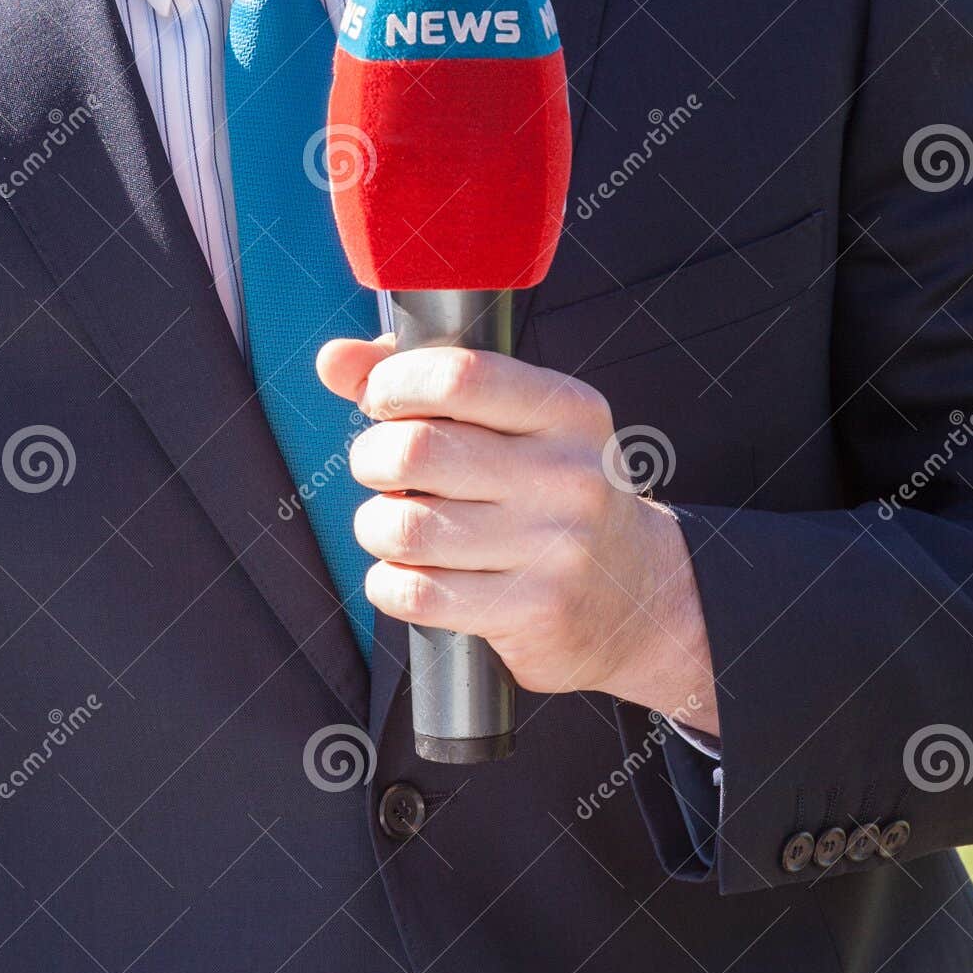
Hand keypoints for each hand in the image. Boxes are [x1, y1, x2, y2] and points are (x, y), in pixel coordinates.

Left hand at [316, 335, 719, 731]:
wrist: (637, 595)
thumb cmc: (553, 498)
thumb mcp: (517, 426)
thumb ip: (425, 383)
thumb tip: (335, 361)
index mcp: (568, 412)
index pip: (456, 376)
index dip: (393, 385)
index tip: (383, 404)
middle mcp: (569, 475)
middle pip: (416, 451)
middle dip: (373, 460)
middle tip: (384, 474)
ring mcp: (555, 547)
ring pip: (405, 528)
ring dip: (377, 527)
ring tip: (396, 527)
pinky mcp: (532, 611)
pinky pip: (415, 593)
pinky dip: (389, 583)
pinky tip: (410, 575)